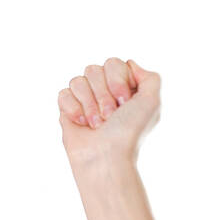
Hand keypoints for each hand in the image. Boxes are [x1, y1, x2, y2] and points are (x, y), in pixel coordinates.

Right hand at [58, 58, 160, 172]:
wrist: (105, 156)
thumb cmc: (129, 131)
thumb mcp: (152, 102)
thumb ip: (151, 78)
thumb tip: (131, 65)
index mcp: (128, 89)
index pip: (114, 64)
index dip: (118, 81)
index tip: (125, 102)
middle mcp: (107, 92)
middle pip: (94, 69)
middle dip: (103, 94)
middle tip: (111, 116)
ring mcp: (86, 98)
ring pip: (78, 80)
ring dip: (90, 105)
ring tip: (99, 123)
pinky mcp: (68, 107)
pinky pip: (64, 93)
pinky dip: (74, 110)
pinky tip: (83, 124)